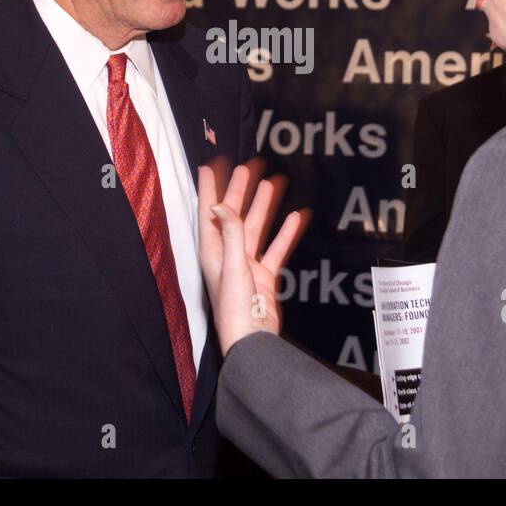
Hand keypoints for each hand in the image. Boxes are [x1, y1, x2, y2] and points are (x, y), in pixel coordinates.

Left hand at [197, 157, 309, 355]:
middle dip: (241, 190)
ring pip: (257, 227)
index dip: (210, 188)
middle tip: (249, 167)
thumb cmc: (235, 309)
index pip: (210, 212)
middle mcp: (228, 254)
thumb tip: (220, 204)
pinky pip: (276, 248)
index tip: (211, 165)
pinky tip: (296, 217)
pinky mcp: (265, 275)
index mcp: (213, 251)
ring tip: (274, 183)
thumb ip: (231, 233)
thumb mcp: (232, 265)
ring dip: (265, 206)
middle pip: (235, 215)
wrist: (253, 339)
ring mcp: (247, 264)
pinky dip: (286, 233)